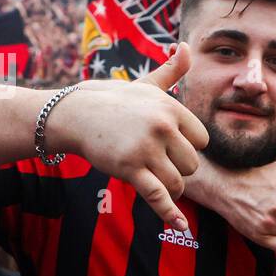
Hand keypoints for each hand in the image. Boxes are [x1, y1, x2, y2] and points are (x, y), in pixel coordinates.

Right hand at [55, 42, 208, 230]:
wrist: (74, 114)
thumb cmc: (114, 101)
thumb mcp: (146, 84)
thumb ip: (171, 71)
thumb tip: (185, 47)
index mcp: (172, 108)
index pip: (202, 140)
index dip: (188, 147)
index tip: (170, 146)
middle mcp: (163, 127)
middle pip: (192, 164)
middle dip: (178, 169)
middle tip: (156, 163)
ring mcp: (146, 149)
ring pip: (178, 182)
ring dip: (171, 188)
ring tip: (156, 181)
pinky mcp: (131, 169)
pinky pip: (158, 197)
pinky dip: (170, 214)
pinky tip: (180, 227)